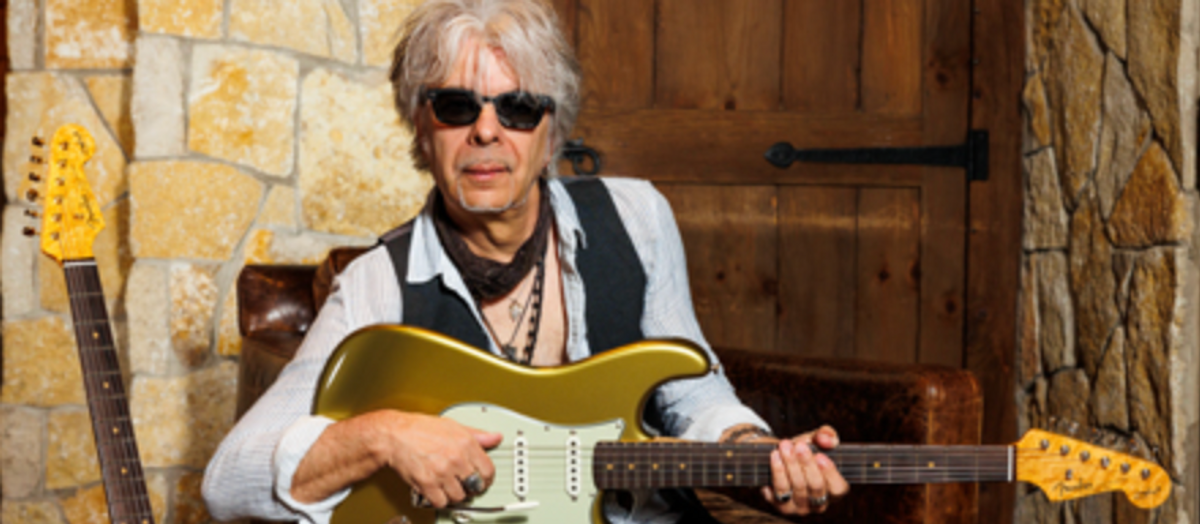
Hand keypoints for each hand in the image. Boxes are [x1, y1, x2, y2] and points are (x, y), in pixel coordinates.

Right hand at [362, 410, 502, 507]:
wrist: (394, 435)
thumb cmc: (420, 429)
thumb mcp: (453, 426)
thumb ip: (477, 435)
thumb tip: (495, 437)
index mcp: (465, 444)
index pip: (488, 470)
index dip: (487, 478)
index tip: (483, 479)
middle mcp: (456, 459)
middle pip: (475, 485)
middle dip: (471, 486)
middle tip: (465, 484)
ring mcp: (442, 473)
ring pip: (459, 496)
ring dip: (455, 494)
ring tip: (449, 487)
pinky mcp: (427, 484)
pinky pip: (441, 502)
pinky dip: (439, 500)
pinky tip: (437, 491)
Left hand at [759, 425, 848, 515]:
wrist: (779, 456)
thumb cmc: (803, 450)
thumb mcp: (816, 439)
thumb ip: (826, 435)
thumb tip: (826, 439)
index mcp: (834, 489)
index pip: (838, 488)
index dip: (830, 474)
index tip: (820, 456)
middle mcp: (819, 503)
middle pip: (816, 487)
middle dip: (807, 464)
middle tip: (799, 446)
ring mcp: (800, 507)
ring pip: (797, 488)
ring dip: (790, 465)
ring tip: (784, 447)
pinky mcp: (782, 507)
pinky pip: (779, 492)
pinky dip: (777, 473)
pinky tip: (775, 457)